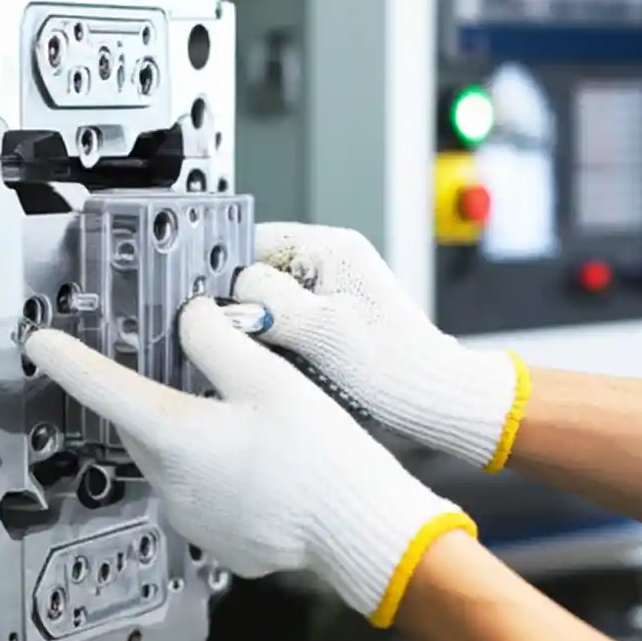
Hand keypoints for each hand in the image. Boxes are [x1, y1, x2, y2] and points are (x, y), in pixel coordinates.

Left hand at [25, 297, 474, 626]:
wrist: (359, 530)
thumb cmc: (321, 457)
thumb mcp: (269, 379)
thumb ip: (217, 341)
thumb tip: (191, 320)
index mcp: (175, 436)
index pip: (104, 388)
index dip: (67, 360)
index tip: (38, 342)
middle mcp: (170, 482)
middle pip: (142, 422)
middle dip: (158, 394)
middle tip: (200, 371)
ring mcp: (189, 517)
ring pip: (171, 457)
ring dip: (193, 434)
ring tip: (252, 424)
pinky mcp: (214, 536)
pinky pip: (199, 491)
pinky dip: (217, 470)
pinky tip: (261, 462)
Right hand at [234, 223, 530, 470]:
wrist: (431, 400)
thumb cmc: (394, 365)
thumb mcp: (322, 329)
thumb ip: (270, 301)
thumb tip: (231, 291)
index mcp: (330, 248)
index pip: (250, 240)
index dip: (225, 272)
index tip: (210, 304)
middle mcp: (329, 262)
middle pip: (255, 272)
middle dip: (240, 303)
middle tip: (238, 335)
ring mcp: (329, 292)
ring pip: (266, 301)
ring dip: (258, 327)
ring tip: (266, 352)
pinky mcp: (329, 321)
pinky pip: (283, 323)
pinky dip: (274, 343)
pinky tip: (280, 363)